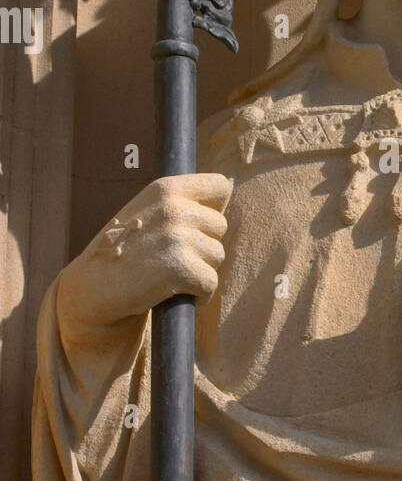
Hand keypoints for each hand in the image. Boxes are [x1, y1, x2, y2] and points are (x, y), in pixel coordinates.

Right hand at [58, 174, 232, 330]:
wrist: (93, 286)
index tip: (194, 224)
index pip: (219, 186)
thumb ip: (182, 201)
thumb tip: (229, 190)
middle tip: (172, 256)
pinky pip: (211, 283)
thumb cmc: (125, 247)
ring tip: (170, 273)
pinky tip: (178, 293)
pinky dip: (200, 294)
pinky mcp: (181, 268)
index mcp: (166, 188)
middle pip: (220, 226)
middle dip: (203, 244)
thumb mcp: (147, 210)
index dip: (212, 208)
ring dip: (200, 269)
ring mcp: (177, 237)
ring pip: (217, 256)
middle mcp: (173, 208)